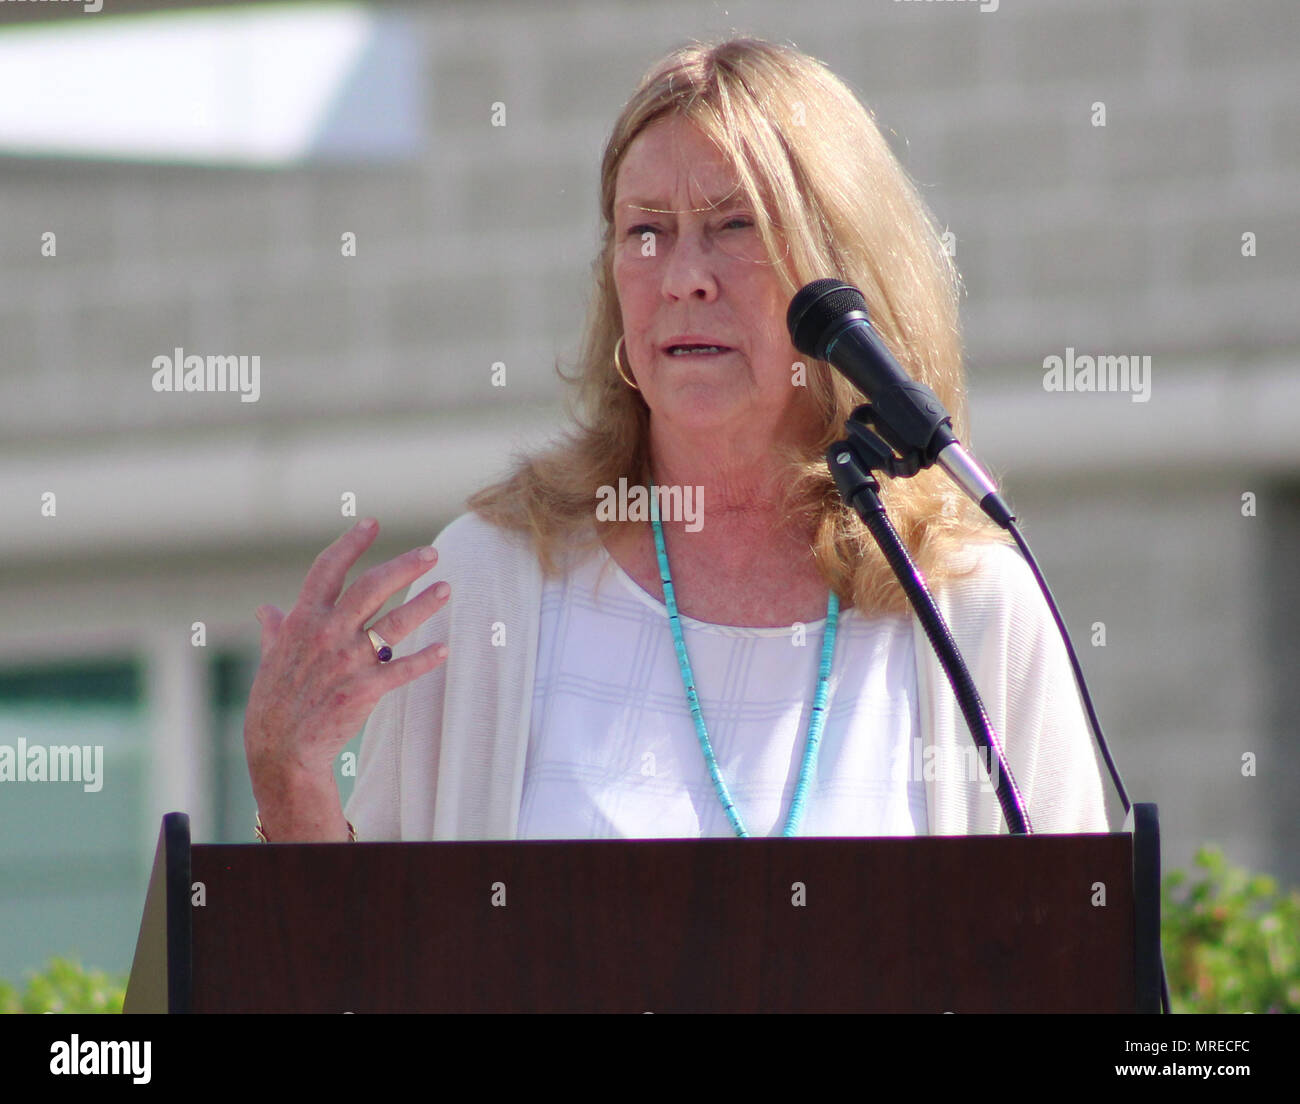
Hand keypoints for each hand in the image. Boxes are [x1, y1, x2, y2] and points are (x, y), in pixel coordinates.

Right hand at [243, 518, 449, 838]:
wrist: (280, 747)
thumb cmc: (275, 700)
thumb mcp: (270, 657)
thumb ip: (275, 629)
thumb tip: (267, 609)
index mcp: (303, 620)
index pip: (328, 569)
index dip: (350, 543)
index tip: (371, 523)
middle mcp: (326, 633)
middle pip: (371, 587)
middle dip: (405, 566)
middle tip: (431, 553)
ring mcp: (347, 661)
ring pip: (394, 623)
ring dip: (424, 604)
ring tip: (447, 588)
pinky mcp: (364, 689)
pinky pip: (402, 669)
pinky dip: (425, 659)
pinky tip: (444, 649)